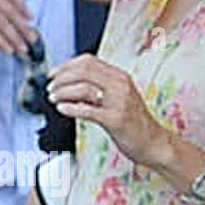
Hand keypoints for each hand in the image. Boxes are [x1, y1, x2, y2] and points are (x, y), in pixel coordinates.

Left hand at [47, 55, 168, 167]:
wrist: (154, 143)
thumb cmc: (134, 123)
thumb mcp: (118, 98)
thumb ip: (99, 88)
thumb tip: (69, 83)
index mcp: (120, 77)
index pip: (89, 61)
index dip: (66, 65)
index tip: (53, 74)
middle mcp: (121, 85)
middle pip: (84, 70)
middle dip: (61, 77)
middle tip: (50, 87)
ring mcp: (119, 102)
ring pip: (84, 88)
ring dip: (63, 92)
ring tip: (53, 98)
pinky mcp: (116, 120)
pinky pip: (88, 110)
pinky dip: (71, 108)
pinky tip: (62, 109)